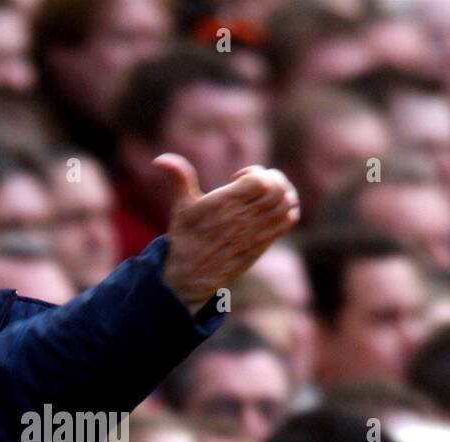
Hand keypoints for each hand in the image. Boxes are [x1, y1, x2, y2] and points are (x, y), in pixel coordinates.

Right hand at [156, 153, 300, 312]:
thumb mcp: (181, 206)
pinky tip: (272, 208)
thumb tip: (160, 159)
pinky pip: (289, 219)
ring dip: (281, 191)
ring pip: (286, 202)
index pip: (259, 181)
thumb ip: (178, 177)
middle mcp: (244, 219)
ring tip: (266, 193)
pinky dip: (288, 208)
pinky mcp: (264, 243)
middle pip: (276, 189)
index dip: (255, 172)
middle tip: (255, 184)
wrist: (193, 275)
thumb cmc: (186, 238)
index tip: (238, 178)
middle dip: (270, 178)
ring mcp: (257, 232)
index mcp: (225, 205)